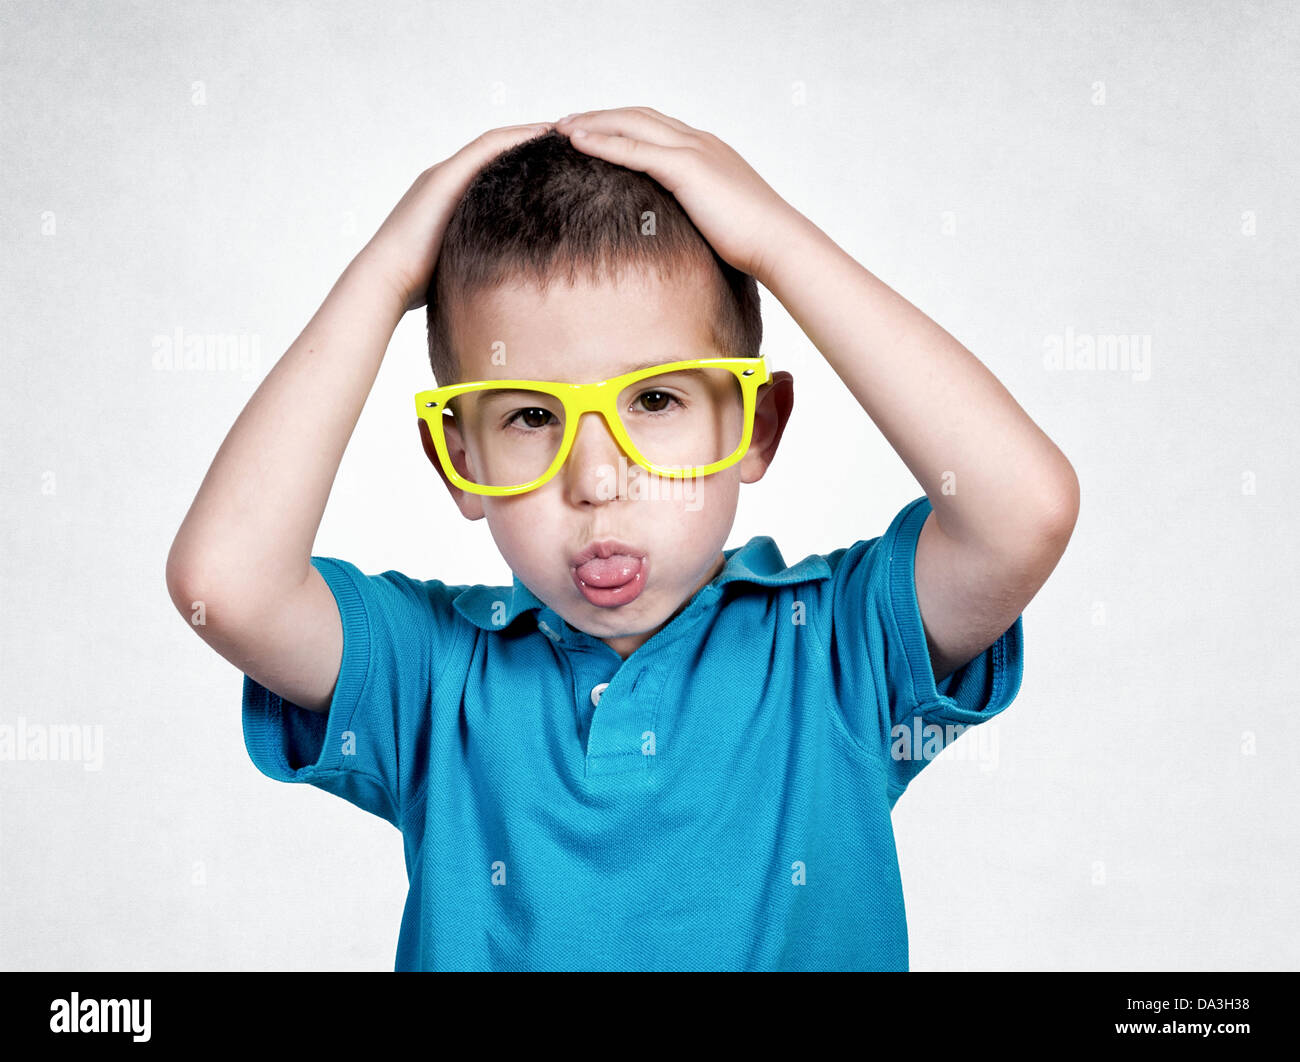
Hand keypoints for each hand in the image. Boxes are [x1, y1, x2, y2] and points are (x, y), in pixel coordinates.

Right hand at [359, 122, 553, 312]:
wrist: (387, 280)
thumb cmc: (418, 283)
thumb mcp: (460, 263)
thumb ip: (479, 258)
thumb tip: (509, 280)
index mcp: (449, 199)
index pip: (490, 170)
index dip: (521, 161)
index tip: (554, 161)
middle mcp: (445, 179)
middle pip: (494, 152)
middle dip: (528, 142)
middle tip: (566, 138)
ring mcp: (443, 176)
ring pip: (492, 143)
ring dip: (526, 133)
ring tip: (561, 130)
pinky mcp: (443, 179)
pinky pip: (485, 149)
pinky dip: (514, 138)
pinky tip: (541, 134)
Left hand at [554, 107, 801, 284]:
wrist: (779, 243)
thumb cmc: (754, 243)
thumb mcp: (717, 221)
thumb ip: (694, 214)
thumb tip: (677, 234)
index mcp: (707, 151)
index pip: (655, 126)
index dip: (621, 125)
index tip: (591, 131)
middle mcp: (699, 141)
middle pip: (638, 116)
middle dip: (599, 116)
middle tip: (564, 123)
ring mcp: (693, 150)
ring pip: (631, 124)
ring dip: (592, 122)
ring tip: (559, 127)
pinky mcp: (687, 167)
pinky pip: (634, 149)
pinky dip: (602, 141)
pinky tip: (576, 142)